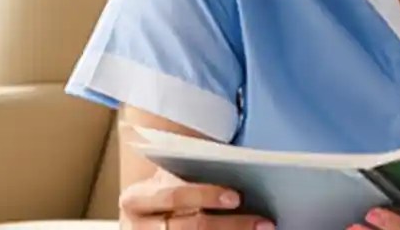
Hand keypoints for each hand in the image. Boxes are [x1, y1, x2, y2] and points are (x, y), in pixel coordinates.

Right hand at [119, 168, 273, 228]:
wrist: (144, 212)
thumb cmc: (166, 188)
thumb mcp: (171, 177)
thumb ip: (197, 175)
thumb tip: (247, 177)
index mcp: (136, 199)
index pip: (173, 196)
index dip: (205, 196)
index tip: (237, 197)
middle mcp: (138, 228)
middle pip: (188, 227)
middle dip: (230, 225)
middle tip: (264, 223)